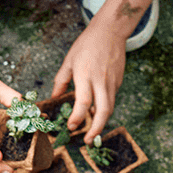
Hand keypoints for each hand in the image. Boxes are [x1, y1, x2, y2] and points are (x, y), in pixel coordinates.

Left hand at [52, 23, 125, 141]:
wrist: (110, 32)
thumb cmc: (87, 44)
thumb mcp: (69, 60)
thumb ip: (61, 81)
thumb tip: (54, 98)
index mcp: (85, 75)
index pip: (84, 101)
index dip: (78, 117)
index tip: (71, 126)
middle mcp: (100, 81)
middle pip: (103, 111)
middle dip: (96, 129)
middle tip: (88, 140)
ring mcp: (112, 82)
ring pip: (109, 108)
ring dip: (101, 123)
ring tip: (92, 133)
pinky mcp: (118, 82)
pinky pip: (111, 100)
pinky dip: (104, 110)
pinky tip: (95, 114)